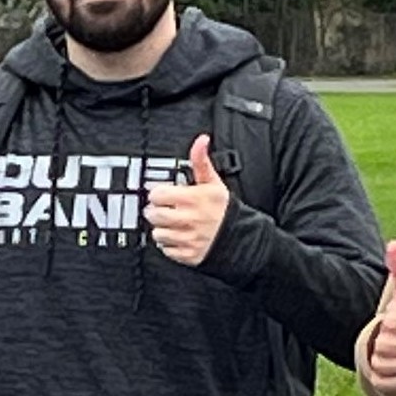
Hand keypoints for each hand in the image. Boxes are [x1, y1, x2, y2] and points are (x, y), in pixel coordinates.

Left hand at [144, 133, 231, 269]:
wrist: (241, 238)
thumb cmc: (224, 210)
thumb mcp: (213, 182)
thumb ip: (201, 161)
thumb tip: (201, 140)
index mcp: (194, 199)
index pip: (158, 195)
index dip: (159, 194)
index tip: (163, 195)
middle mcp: (189, 219)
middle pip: (154, 215)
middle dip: (156, 211)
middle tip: (163, 209)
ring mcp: (188, 238)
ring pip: (158, 234)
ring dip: (161, 229)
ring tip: (172, 224)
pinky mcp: (188, 255)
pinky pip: (166, 250)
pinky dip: (169, 245)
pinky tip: (179, 236)